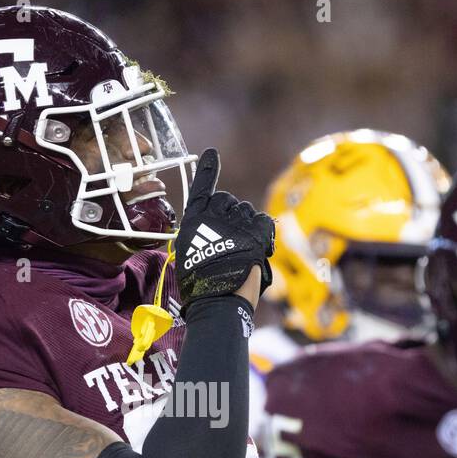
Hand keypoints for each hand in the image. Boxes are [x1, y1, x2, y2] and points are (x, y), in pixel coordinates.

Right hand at [175, 148, 273, 314]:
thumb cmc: (203, 288)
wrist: (217, 304)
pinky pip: (265, 222)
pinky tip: (260, 249)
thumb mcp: (191, 257)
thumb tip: (216, 233)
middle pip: (229, 201)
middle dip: (234, 217)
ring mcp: (233, 225)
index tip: (211, 153)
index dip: (207, 171)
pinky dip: (265, 235)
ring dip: (250, 228)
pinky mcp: (253, 235)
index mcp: (193, 223)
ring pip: (249, 213)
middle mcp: (212, 218)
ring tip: (243, 253)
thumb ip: (203, 236)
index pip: (200, 191)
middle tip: (234, 242)